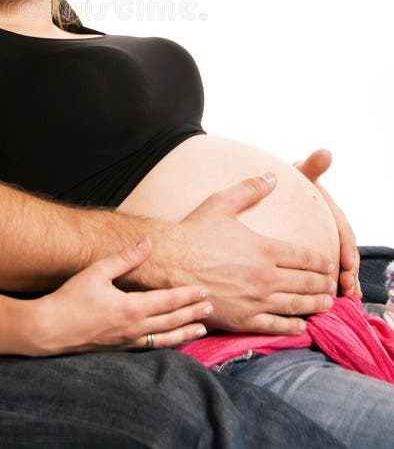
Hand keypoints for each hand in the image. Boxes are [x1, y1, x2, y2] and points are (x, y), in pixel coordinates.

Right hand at [32, 240, 211, 355]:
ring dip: (184, 332)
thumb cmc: (70, 299)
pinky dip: (166, 343)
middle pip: (171, 320)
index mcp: (131, 308)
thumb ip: (123, 259)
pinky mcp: (119, 348)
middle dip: (193, 313)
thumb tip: (146, 243)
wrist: (49, 331)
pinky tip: (171, 342)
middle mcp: (133, 327)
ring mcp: (127, 341)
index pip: (167, 301)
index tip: (204, 290)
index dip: (187, 295)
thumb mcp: (96, 272)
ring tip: (202, 329)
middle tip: (212, 307)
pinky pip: (150, 347)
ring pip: (164, 338)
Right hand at [141, 173, 335, 335]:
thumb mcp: (222, 203)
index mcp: (264, 249)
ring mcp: (255, 300)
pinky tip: (300, 325)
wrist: (169, 263)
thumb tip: (272, 175)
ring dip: (315, 306)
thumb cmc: (194, 232)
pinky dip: (292, 327)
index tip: (328, 264)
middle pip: (305, 283)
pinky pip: (275, 326)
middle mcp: (265, 276)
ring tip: (326, 305)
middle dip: (322, 285)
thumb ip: (250, 189)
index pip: (304, 257)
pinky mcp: (242, 319)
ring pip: (295, 305)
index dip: (320, 261)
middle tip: (332, 286)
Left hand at [295, 149, 360, 297]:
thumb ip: (311, 167)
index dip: (347, 248)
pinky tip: (330, 301)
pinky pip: (322, 274)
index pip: (344, 233)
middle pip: (344, 255)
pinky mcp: (312, 256)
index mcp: (330, 214)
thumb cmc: (288, 185)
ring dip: (341, 283)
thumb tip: (325, 152)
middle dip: (347, 273)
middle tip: (345, 288)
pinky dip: (328, 287)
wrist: (274, 194)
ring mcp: (323, 244)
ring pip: (336, 267)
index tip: (347, 263)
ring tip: (342, 298)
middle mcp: (330, 231)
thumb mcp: (299, 176)